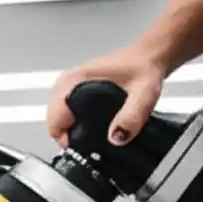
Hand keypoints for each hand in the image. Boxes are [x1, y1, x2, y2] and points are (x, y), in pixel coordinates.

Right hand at [46, 45, 168, 147]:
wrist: (148, 55)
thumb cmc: (144, 67)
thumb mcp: (143, 95)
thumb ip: (131, 117)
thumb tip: (116, 138)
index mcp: (75, 81)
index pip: (54, 122)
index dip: (67, 140)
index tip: (83, 146)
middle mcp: (68, 81)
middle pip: (53, 121)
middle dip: (68, 136)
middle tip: (89, 141)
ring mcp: (70, 82)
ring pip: (57, 116)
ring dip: (70, 128)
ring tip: (90, 132)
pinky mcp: (76, 85)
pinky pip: (64, 110)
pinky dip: (73, 120)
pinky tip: (89, 123)